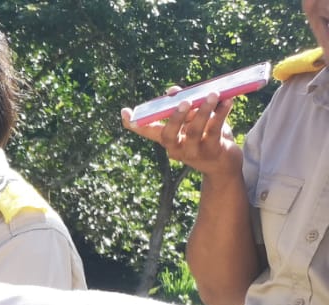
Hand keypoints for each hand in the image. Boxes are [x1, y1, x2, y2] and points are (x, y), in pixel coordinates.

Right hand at [121, 90, 241, 177]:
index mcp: (168, 140)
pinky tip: (228, 101)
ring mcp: (193, 152)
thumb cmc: (206, 137)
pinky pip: (216, 130)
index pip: (146, 132)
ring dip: (203, 111)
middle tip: (184, 102)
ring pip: (195, 132)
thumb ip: (184, 105)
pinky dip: (222, 113)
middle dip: (175, 118)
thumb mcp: (194, 120)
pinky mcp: (212, 151)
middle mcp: (176, 149)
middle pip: (169, 135)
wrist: (223, 164)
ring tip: (213, 94)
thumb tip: (172, 90)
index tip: (124, 112)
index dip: (133, 123)